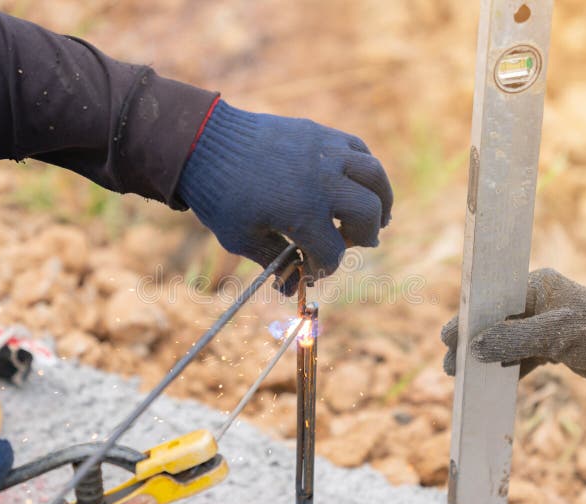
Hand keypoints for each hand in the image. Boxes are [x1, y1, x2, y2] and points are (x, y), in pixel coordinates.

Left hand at [176, 100, 391, 289]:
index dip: (324, 267)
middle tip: (355, 242)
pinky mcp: (320, 133)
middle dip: (364, 235)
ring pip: (375, 176)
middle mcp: (322, 182)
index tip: (312, 269)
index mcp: (302, 213)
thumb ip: (273, 262)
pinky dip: (366, 170)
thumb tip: (289, 287)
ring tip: (378, 214)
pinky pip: (359, 150)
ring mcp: (325, 153)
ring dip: (382, 199)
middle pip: (368, 214)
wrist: (204, 142)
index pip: (333, 252)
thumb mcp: (241, 238)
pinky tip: (359, 183)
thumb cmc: (219, 195)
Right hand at [440, 268, 585, 383]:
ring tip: (464, 376)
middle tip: (450, 364)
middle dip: (472, 343)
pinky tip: (491, 380)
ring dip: (488, 357)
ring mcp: (543, 324)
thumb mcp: (551, 335)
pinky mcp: (552, 344)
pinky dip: (508, 367)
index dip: (467, 319)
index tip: (446, 338)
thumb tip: (473, 348)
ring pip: (506, 341)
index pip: (491, 301)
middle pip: (494, 322)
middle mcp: (536, 302)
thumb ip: (510, 339)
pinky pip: (522, 355)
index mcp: (534, 287)